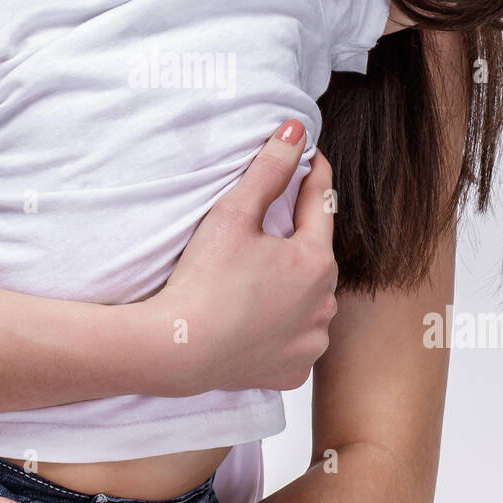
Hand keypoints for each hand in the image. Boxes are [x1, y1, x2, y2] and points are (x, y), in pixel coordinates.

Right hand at [151, 118, 337, 395]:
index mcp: (316, 261)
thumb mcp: (234, 213)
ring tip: (257, 281)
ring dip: (292, 288)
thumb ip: (269, 170)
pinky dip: (281, 329)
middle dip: (295, 241)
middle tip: (265, 230)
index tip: (307, 159)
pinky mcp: (293, 371)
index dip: (311, 177)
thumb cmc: (203, 279)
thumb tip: (295, 131)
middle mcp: (324, 304)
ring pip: (308, 302)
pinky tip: (256, 322)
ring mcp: (311, 341)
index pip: (321, 205)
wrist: (178, 349)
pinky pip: (295, 341)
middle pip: (314, 257)